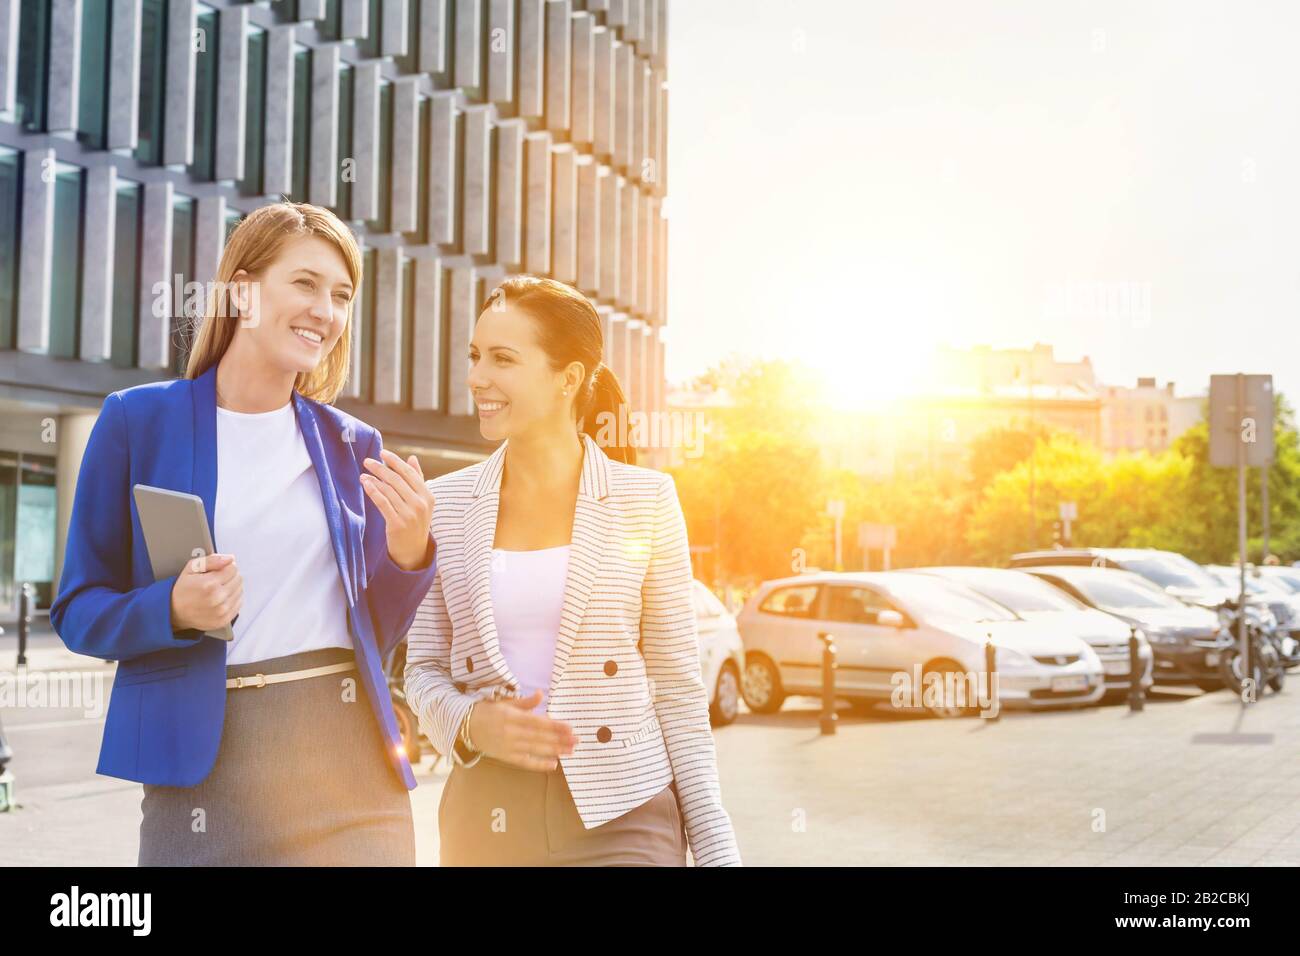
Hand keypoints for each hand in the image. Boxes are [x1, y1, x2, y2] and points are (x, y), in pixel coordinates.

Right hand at [170, 553, 241, 632]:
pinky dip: (232, 599)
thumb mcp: (191, 568)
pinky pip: (239, 603)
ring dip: (232, 587)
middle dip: (229, 576)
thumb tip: (229, 558)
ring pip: (240, 590)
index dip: (226, 567)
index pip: (233, 568)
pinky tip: (220, 598)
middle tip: (217, 580)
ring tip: (217, 589)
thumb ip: (212, 560)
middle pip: (238, 579)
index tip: (218, 570)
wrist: (174, 611)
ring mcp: (222, 611)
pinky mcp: (224, 620)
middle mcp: (217, 598)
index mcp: (210, 584)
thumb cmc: (183, 589)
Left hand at [362, 449, 435, 570]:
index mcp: (427, 496)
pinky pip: (383, 503)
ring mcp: (410, 514)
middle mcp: (420, 504)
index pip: (410, 473)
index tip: (383, 453)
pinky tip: (366, 484)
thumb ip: (417, 479)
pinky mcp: (397, 524)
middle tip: (367, 461)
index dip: (395, 462)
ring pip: (389, 490)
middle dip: (381, 468)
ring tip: (364, 474)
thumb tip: (412, 458)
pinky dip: (373, 491)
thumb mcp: (421, 501)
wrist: (413, 551)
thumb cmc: (415, 522)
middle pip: (398, 480)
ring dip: (374, 479)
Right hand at [468, 691, 578, 770]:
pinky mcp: (506, 757)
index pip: (538, 722)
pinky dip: (539, 764)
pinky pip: (525, 762)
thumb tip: (541, 694)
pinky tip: (553, 764)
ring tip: (570, 751)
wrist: (465, 727)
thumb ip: (525, 702)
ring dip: (554, 750)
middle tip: (576, 741)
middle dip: (559, 739)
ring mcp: (509, 746)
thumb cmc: (487, 712)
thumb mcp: (505, 703)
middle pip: (540, 737)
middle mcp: (511, 732)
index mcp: (512, 716)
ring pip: (535, 749)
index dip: (555, 726)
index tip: (570, 728)